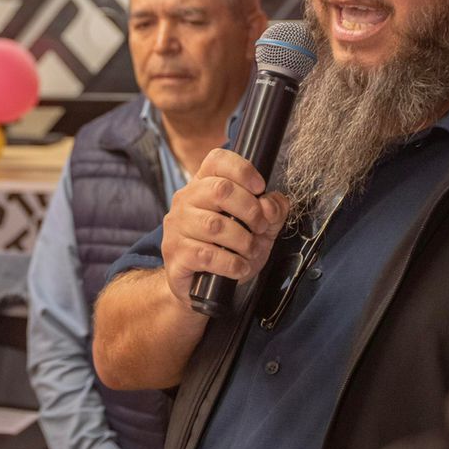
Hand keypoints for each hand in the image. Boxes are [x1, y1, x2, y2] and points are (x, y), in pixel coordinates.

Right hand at [159, 148, 288, 311]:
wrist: (200, 289)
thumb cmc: (227, 252)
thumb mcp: (259, 229)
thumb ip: (272, 211)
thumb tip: (271, 204)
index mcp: (204, 185)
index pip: (217, 160)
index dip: (243, 170)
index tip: (260, 188)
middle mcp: (186, 200)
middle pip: (220, 189)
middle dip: (250, 211)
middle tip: (260, 228)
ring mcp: (177, 227)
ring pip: (215, 225)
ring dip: (243, 241)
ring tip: (250, 251)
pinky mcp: (176, 254)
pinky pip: (208, 254)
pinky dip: (232, 263)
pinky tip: (239, 267)